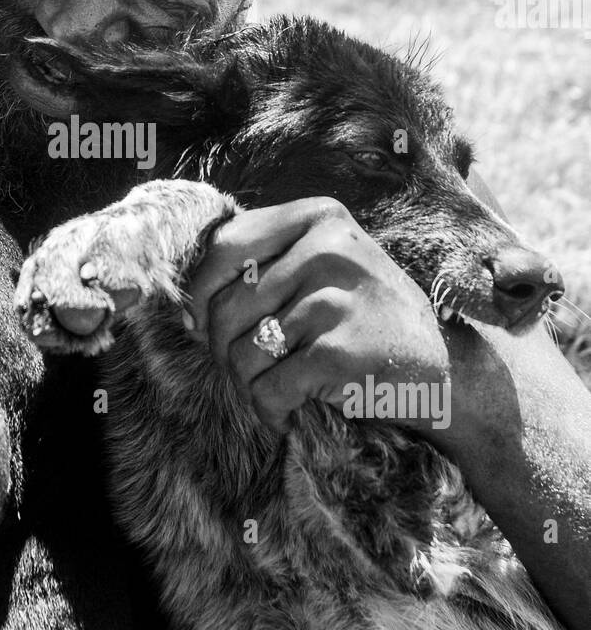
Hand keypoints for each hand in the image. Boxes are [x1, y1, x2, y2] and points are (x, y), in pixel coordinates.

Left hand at [185, 197, 448, 435]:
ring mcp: (336, 300)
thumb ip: (264, 264)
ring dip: (247, 383)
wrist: (442, 371)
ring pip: (243, 352)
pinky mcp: (341, 352)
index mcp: (319, 218)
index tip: (205, 324)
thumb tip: (188, 307)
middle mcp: (329, 248)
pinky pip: (269, 388)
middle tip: (245, 368)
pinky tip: (289, 411)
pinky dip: (271, 409)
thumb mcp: (323, 268)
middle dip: (222, 348)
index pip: (224, 247)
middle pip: (227, 307)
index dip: (201, 294)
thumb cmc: (363, 318)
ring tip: (274, 387)